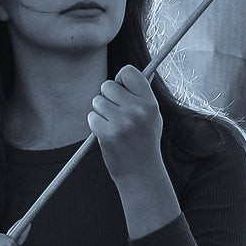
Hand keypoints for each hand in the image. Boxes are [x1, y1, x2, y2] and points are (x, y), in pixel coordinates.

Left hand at [87, 65, 166, 186]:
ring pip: (97, 102)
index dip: (121, 80)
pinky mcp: (107, 134)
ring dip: (100, 112)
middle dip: (107, 97)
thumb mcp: (153, 117)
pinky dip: (95, 125)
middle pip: (107, 85)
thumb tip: (137, 73)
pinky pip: (91, 117)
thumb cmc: (145, 142)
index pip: (128, 72)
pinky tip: (108, 135)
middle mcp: (137, 110)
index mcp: (150, 103)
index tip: (121, 91)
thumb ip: (143, 96)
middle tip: (116, 114)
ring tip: (114, 127)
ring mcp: (122, 122)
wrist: (141, 173)